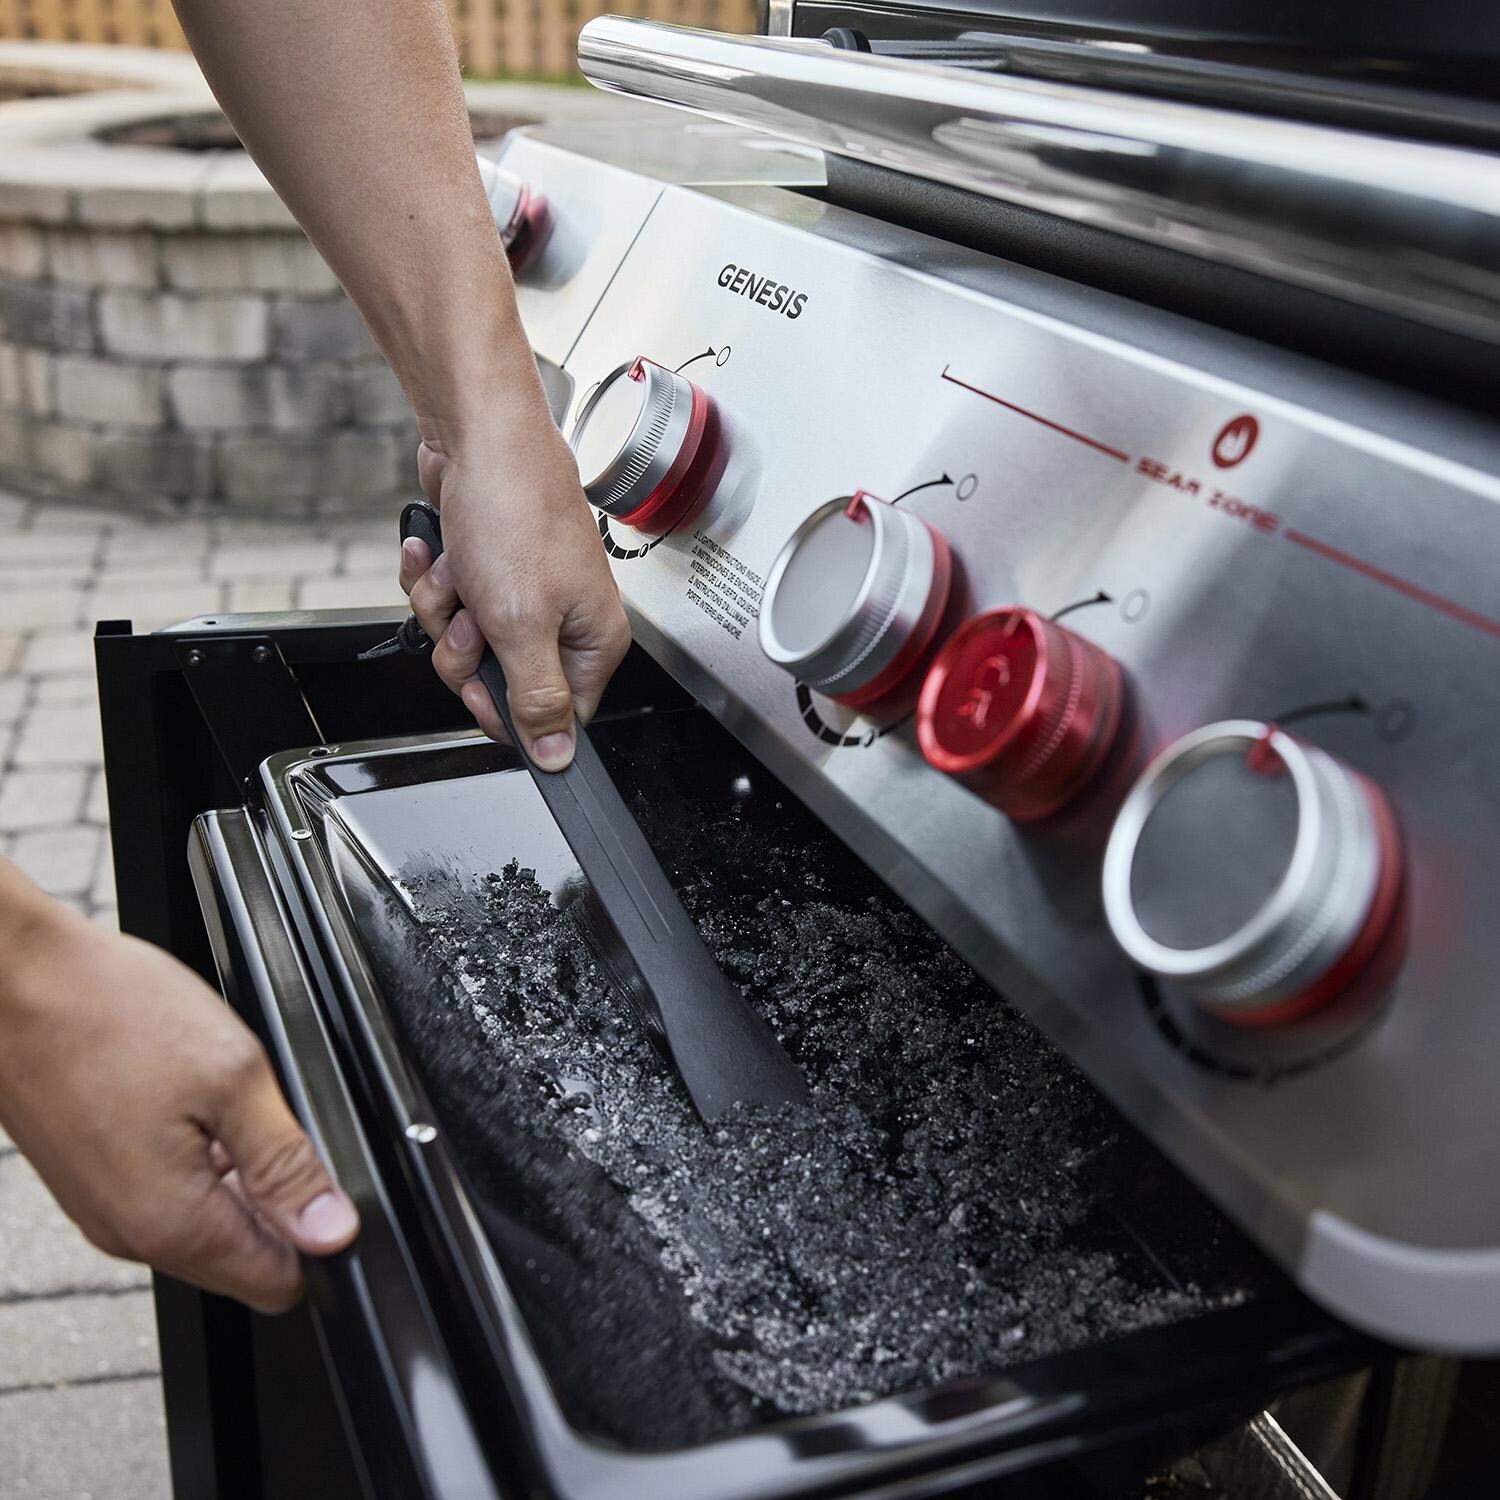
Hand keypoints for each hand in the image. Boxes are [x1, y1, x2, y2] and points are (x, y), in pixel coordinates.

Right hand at [0, 887, 358, 1313]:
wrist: (14, 983)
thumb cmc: (110, 1014)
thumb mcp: (232, 1078)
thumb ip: (288, 1164)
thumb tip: (333, 1232)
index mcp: (173, 1223)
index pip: (277, 1282)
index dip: (318, 1237)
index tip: (325, 1181)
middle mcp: (131, 1234)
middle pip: (243, 1256)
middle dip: (278, 1201)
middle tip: (272, 1120)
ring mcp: (105, 1209)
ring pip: (208, 1222)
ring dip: (237, 1174)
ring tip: (228, 1101)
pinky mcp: (93, 1180)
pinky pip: (169, 1193)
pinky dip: (198, 1157)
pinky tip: (192, 1099)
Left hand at [400, 399, 629, 771]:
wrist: (479, 435)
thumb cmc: (514, 512)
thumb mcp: (522, 627)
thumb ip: (538, 701)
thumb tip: (558, 758)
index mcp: (592, 641)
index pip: (553, 716)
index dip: (506, 709)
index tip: (482, 681)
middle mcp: (564, 619)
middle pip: (500, 682)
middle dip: (465, 651)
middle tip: (474, 616)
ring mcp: (524, 592)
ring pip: (466, 642)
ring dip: (446, 609)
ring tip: (459, 572)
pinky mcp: (489, 568)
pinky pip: (450, 602)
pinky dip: (435, 578)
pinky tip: (441, 551)